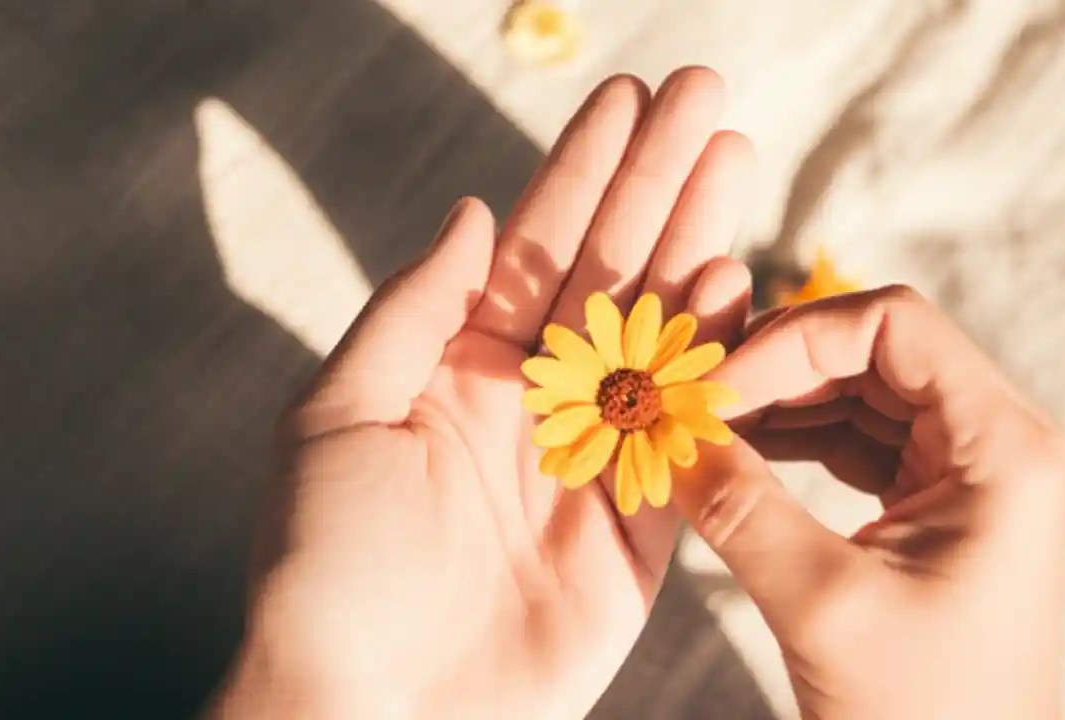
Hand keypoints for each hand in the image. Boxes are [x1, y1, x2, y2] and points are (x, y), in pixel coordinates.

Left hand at [210, 68, 754, 717]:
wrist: (372, 711)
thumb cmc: (328, 567)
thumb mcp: (336, 418)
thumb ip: (413, 312)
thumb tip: (469, 213)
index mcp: (459, 369)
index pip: (536, 248)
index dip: (583, 170)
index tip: (627, 99)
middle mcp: (532, 403)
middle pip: (611, 271)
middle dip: (656, 182)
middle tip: (704, 98)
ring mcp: (589, 460)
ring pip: (658, 334)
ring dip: (698, 243)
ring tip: (733, 159)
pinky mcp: (636, 530)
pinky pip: (686, 433)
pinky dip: (715, 362)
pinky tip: (737, 283)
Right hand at [675, 286, 1064, 719]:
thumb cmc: (924, 711)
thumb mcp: (822, 604)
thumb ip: (739, 507)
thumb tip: (664, 432)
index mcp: (1003, 445)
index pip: (893, 322)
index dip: (795, 338)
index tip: (716, 387)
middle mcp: (996, 440)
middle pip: (874, 349)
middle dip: (776, 366)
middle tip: (692, 402)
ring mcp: (966, 470)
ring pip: (858, 391)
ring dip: (776, 402)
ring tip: (700, 427)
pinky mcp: (932, 503)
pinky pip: (854, 440)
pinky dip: (790, 440)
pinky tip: (730, 454)